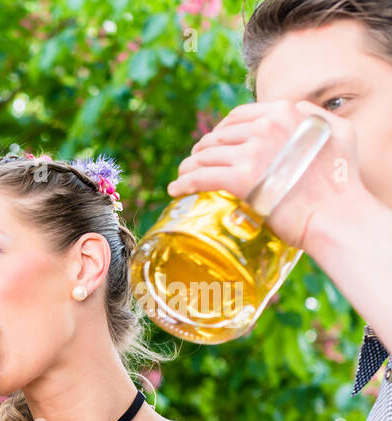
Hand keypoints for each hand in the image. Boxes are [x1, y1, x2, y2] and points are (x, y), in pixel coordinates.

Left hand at [167, 101, 366, 251]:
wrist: (335, 216)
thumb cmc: (341, 180)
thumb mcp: (339, 132)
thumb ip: (315, 116)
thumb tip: (298, 108)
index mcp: (284, 113)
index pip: (238, 115)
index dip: (221, 129)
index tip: (214, 142)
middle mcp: (264, 128)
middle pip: (217, 137)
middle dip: (202, 150)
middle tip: (195, 162)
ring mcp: (250, 153)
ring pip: (204, 157)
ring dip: (188, 166)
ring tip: (182, 176)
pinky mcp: (239, 179)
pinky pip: (199, 178)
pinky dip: (183, 183)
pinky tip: (175, 190)